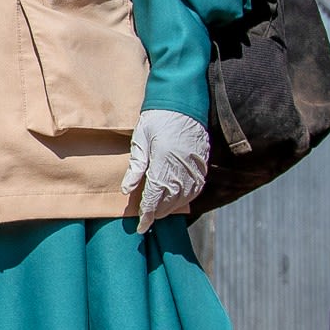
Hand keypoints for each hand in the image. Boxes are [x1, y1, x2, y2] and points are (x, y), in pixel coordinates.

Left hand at [122, 110, 210, 230]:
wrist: (183, 102)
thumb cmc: (157, 118)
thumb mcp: (140, 140)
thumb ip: (135, 167)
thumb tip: (126, 190)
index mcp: (164, 163)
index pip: (155, 197)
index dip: (148, 214)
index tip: (141, 227)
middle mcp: (182, 168)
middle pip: (171, 200)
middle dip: (158, 212)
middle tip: (147, 220)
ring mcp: (195, 166)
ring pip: (185, 197)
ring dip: (172, 207)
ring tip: (160, 212)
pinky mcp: (203, 163)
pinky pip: (196, 187)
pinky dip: (187, 197)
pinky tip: (179, 199)